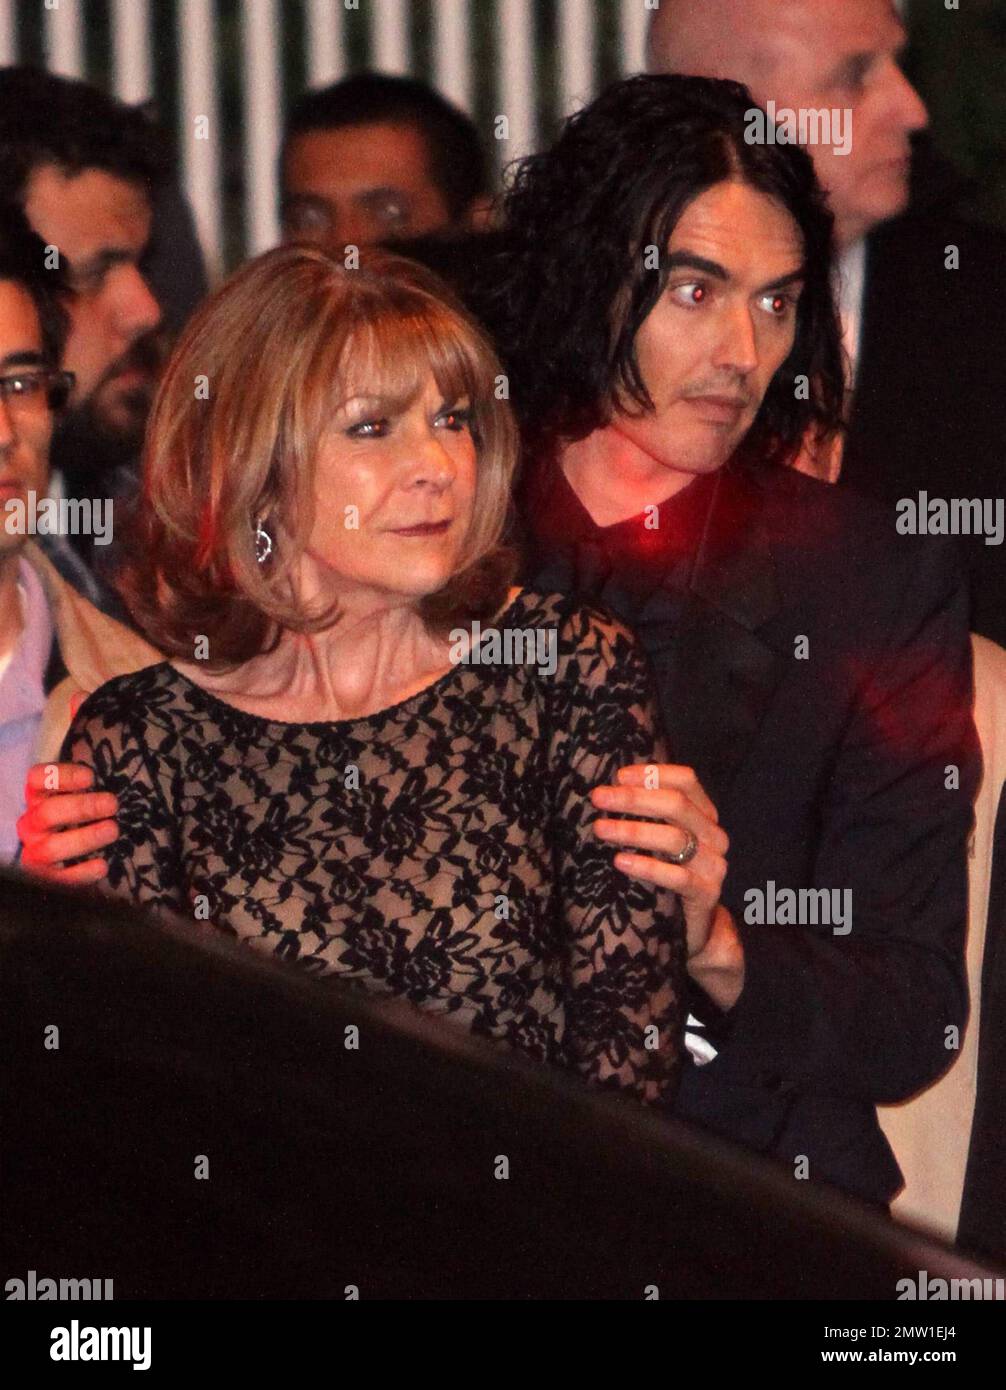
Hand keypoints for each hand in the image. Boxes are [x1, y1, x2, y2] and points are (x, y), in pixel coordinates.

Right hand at [17, 762, 117, 884]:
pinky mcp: (46, 876)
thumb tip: (113, 778)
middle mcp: (31, 823)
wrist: (65, 855)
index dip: (62, 777)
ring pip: (51, 848)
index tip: (90, 778)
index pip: (38, 779)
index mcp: (36, 797)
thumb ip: (87, 787)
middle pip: (48, 813)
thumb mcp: (78, 795)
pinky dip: (82, 872)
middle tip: (112, 804)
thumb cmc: (77, 815)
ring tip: (113, 830)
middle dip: (82, 807)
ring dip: (85, 838)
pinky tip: (102, 865)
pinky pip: (60, 878)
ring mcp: (36, 850)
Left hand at [590, 763, 743, 1007]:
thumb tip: (611, 786)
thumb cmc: (669, 874)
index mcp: (705, 815)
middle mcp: (714, 836)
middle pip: (677, 805)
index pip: (686, 781)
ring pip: (674, 838)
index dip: (653, 774)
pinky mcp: (706, 894)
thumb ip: (649, 813)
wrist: (694, 927)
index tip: (618, 776)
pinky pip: (677, 877)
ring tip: (600, 829)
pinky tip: (621, 861)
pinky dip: (647, 866)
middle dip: (633, 798)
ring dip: (632, 830)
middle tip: (598, 797)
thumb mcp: (662, 839)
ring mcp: (714, 866)